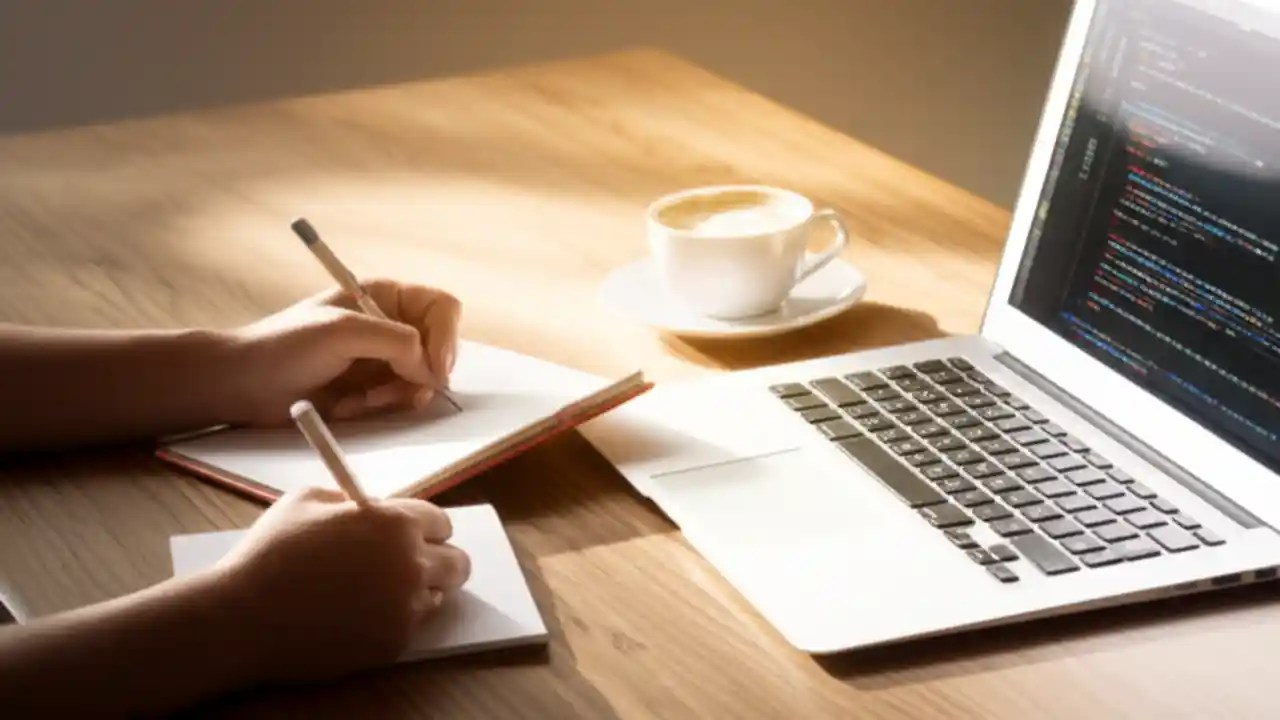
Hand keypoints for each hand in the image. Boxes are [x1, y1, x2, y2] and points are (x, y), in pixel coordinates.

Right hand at [213, 487, 470, 683]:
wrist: (244, 616)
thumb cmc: (271, 552)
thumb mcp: (307, 500)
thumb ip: (351, 501)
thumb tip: (371, 508)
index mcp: (395, 523)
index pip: (442, 522)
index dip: (425, 527)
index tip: (413, 534)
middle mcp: (411, 565)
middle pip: (457, 562)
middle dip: (440, 559)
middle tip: (412, 564)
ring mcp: (405, 608)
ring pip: (437, 595)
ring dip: (419, 590)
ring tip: (378, 590)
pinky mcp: (394, 643)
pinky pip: (411, 626)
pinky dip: (394, 619)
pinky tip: (360, 614)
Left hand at [224, 279, 460, 424]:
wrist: (245, 385)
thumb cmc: (284, 347)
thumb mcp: (341, 332)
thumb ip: (396, 341)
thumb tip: (432, 369)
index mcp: (385, 296)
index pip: (443, 308)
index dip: (447, 338)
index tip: (433, 368)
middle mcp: (391, 324)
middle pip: (440, 348)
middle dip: (420, 374)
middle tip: (393, 390)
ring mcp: (384, 358)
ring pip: (424, 380)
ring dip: (396, 395)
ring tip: (359, 399)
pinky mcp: (374, 388)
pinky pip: (403, 401)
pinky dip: (383, 408)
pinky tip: (351, 405)